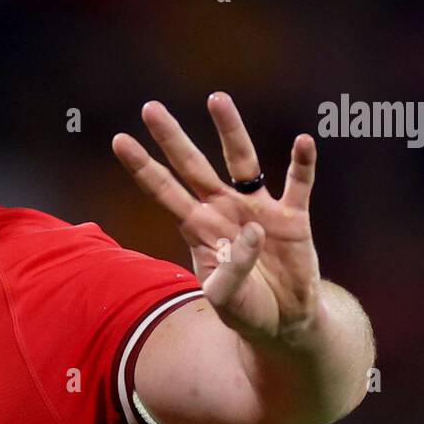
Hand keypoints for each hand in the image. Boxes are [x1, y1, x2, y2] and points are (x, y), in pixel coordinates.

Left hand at [112, 93, 321, 345]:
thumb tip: (251, 233)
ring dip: (230, 131)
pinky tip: (304, 142)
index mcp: (198, 228)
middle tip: (149, 107)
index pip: (163, 191)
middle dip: (171, 138)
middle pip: (192, 166)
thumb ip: (232, 272)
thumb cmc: (244, 310)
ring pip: (242, 162)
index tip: (119, 140)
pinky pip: (298, 184)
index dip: (143, 168)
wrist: (283, 324)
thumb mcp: (225, 300)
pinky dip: (302, 163)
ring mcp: (257, 209)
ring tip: (216, 99)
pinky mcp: (293, 218)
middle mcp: (223, 209)